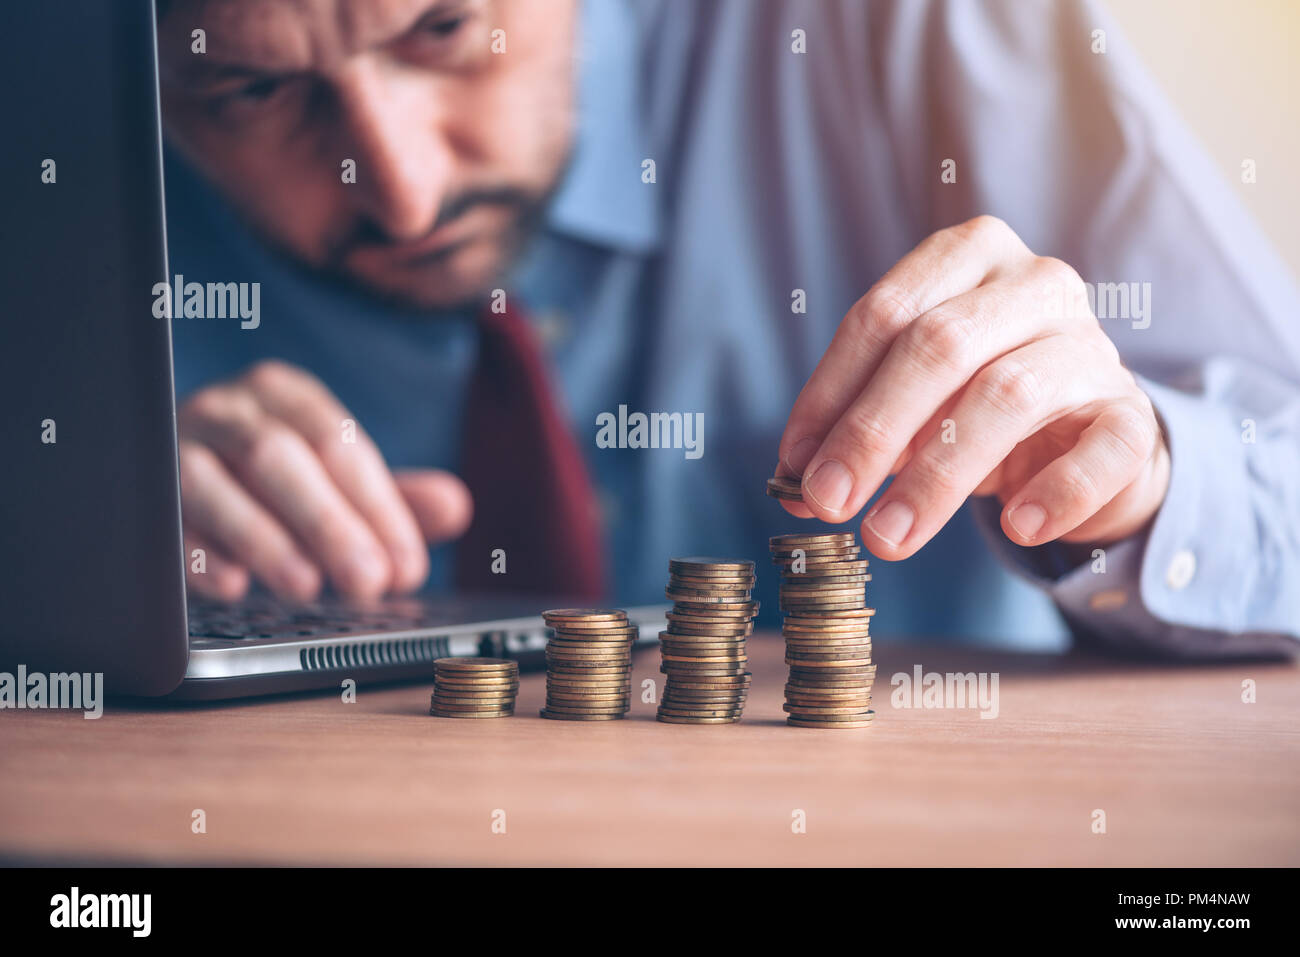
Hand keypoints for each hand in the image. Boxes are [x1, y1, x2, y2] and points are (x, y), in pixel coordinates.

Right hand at [178, 360, 471, 600]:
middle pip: (279, 459)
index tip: (408, 566)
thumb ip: (394, 496)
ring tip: (308, 587)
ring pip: (213, 485)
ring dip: (263, 539)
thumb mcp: (337, 478)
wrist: (177, 461)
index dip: (379, 507)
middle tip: (370, 582)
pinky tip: (233, 587)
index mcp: (283, 395)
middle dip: (329, 524)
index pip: (339, 444)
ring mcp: (173, 448)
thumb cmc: (272, 475)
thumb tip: (456, 508)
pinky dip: (198, 556)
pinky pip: (163, 522)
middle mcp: (226, 411)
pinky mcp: (140, 494)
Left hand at [776, 215, 1169, 558]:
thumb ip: (855, 428)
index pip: (884, 314)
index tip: (796, 463)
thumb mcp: (911, 405)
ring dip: (937, 476)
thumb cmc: (978, 406)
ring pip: (1008, 395)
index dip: (831, 391)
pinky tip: (1017, 528)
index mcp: (968, 256)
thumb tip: (796, 482)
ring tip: (889, 535)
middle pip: (939, 345)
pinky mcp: (1133, 413)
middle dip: (872, 431)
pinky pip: (1102, 449)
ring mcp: (1092, 344)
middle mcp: (1035, 283)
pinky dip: (1055, 493)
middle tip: (830, 501)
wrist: (1086, 437)